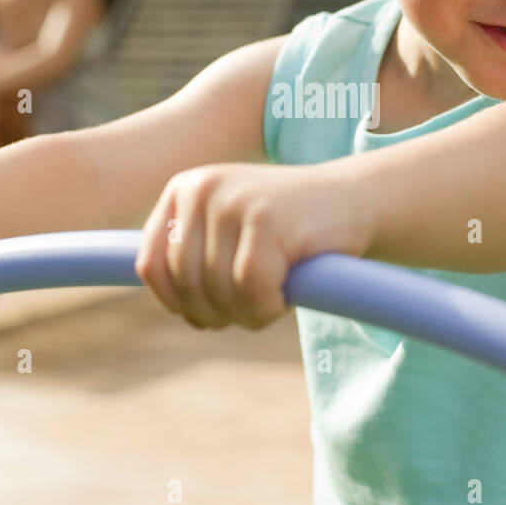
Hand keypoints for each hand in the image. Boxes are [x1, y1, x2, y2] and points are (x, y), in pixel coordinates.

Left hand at [134, 162, 373, 330]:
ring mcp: (234, 201)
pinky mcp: (267, 220)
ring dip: (243, 314)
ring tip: (269, 303)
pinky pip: (250, 290)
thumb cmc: (288, 229)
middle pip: (184, 281)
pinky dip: (266, 309)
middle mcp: (201, 188)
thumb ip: (193, 256)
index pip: (151, 264)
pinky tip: (283, 300)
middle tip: (246, 314)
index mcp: (184, 189)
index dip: (174, 302)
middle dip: (214, 312)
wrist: (354, 201)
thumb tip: (169, 304)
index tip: (202, 316)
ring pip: (217, 290)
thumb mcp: (230, 231)